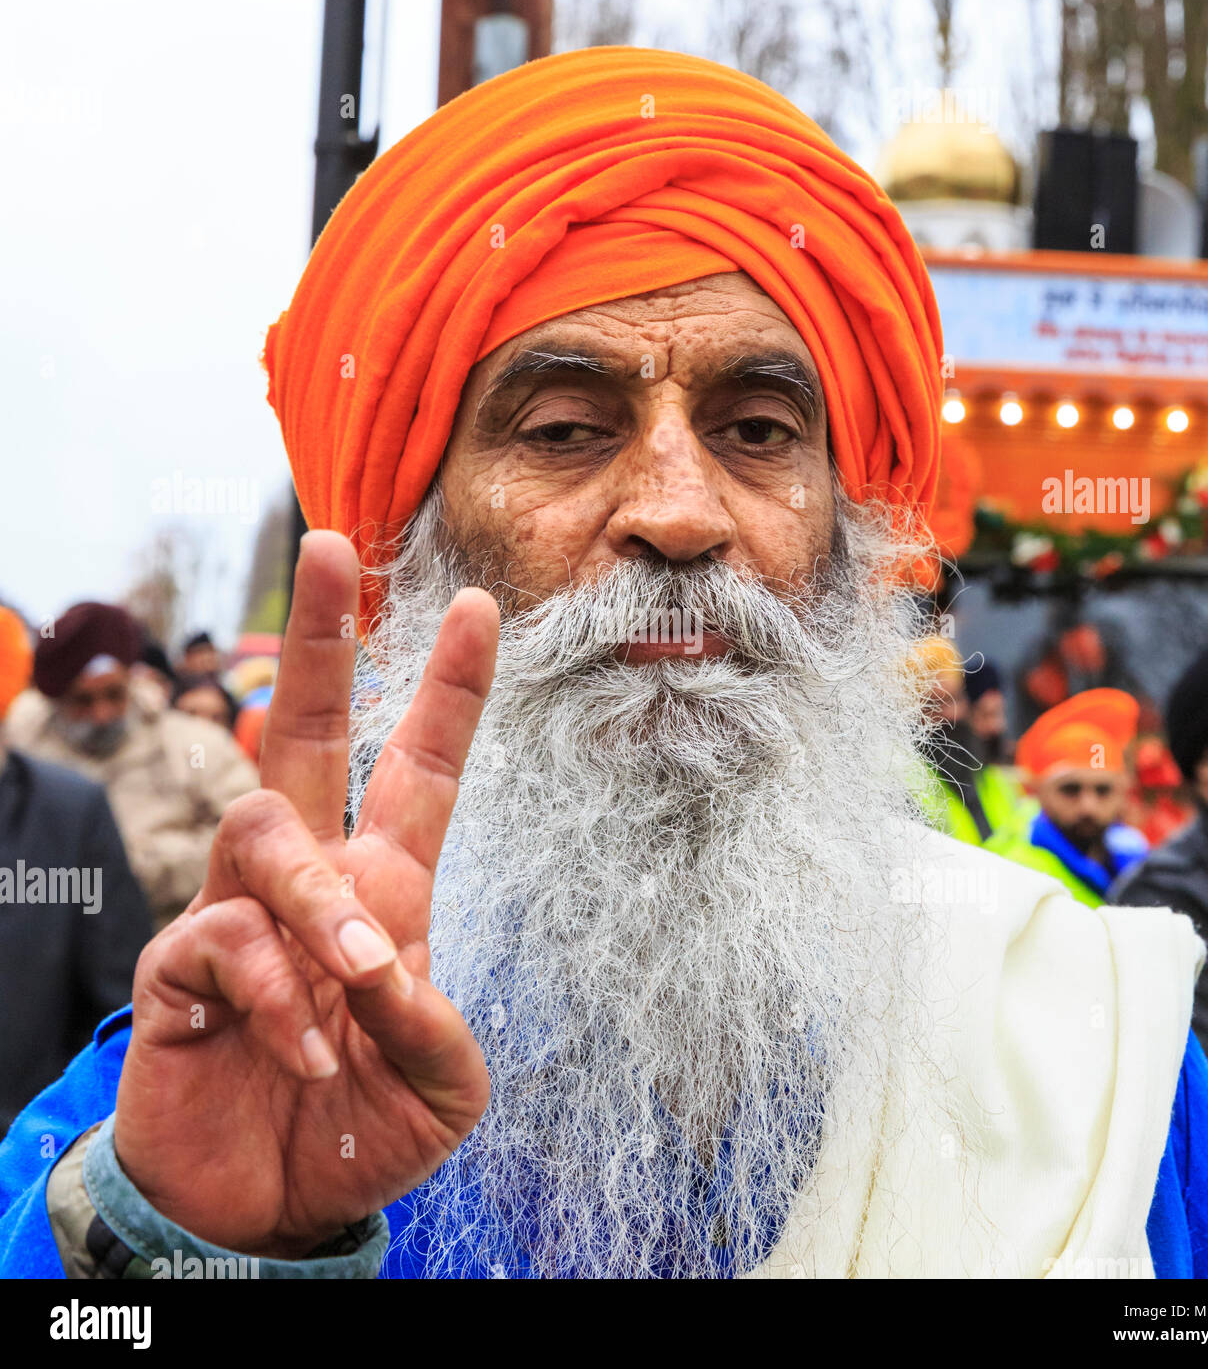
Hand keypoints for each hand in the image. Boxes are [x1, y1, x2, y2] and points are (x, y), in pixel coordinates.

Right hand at [113, 531, 498, 1257]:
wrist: (270, 1209)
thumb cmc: (364, 1128)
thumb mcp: (445, 1088)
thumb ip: (440, 1027)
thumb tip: (392, 971)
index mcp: (386, 888)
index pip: (418, 770)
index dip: (448, 691)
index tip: (479, 606)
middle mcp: (311, 881)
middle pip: (302, 734)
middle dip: (317, 641)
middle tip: (326, 546)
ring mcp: (239, 915)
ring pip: (262, 829)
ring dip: (316, 900)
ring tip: (357, 979)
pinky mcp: (179, 966)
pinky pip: (221, 938)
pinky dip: (274, 996)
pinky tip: (306, 1054)